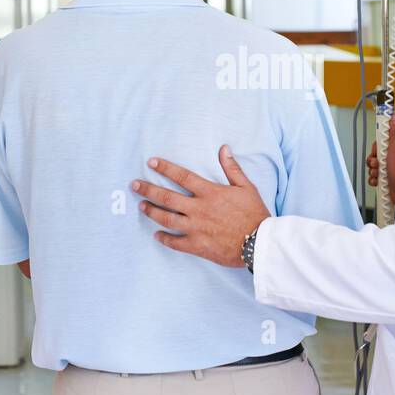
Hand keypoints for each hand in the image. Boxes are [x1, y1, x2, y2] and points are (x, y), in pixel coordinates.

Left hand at [132, 146, 270, 267]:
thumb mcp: (246, 187)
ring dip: (152, 212)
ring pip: (167, 219)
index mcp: (210, 193)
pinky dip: (164, 238)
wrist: (260, 243)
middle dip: (148, 189)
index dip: (165, 168)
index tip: (151, 162)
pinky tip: (156, 235)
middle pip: (167, 197)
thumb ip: (232, 168)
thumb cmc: (254, 214)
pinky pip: (175, 242)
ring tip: (142, 206)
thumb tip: (224, 148)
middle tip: (134, 185)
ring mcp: (196, 228)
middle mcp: (199, 209)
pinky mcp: (198, 245)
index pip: (182, 177)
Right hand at [365, 112, 394, 203]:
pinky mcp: (386, 179)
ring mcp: (389, 169)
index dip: (377, 146)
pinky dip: (374, 179)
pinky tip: (378, 181)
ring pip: (373, 166)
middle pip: (375, 154)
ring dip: (373, 170)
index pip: (381, 142)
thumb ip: (394, 133)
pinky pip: (373, 176)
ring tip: (379, 174)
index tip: (377, 149)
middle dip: (373, 159)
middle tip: (378, 163)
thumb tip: (394, 117)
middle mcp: (393, 158)